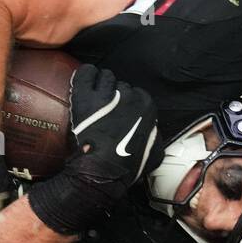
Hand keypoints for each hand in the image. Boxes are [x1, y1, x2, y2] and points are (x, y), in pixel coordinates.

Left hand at [67, 63, 159, 192]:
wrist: (104, 169)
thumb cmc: (128, 163)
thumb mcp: (156, 152)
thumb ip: (157, 135)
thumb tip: (154, 129)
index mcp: (146, 104)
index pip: (135, 93)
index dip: (124, 102)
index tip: (117, 112)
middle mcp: (129, 95)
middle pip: (119, 85)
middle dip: (113, 95)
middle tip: (104, 110)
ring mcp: (107, 93)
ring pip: (105, 77)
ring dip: (99, 86)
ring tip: (93, 100)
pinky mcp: (85, 95)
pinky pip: (86, 73)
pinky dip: (85, 75)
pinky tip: (84, 82)